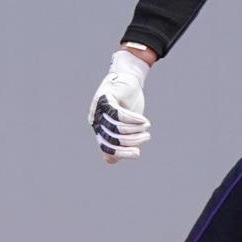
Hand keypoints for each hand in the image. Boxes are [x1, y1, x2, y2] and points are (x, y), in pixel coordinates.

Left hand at [90, 49, 150, 164]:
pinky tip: (143, 120)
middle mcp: (96, 120)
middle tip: (146, 137)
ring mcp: (99, 109)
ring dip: (135, 130)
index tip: (137, 154)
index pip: (106, 148)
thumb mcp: (123, 125)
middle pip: (113, 138)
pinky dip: (133, 119)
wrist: (128, 80)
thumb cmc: (126, 105)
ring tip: (146, 127)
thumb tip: (110, 161)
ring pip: (117, 127)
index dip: (121, 153)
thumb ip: (118, 141)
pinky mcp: (105, 98)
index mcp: (99, 130)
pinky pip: (119, 114)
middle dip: (132, 140)